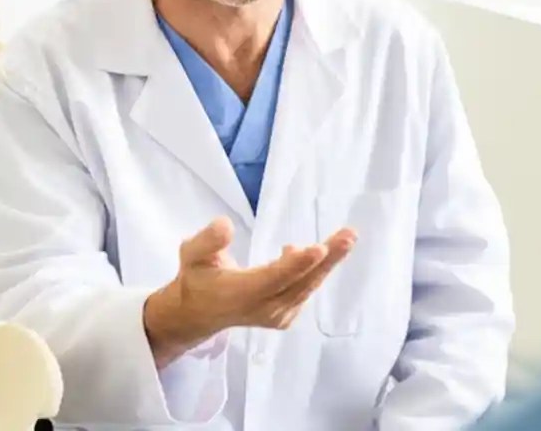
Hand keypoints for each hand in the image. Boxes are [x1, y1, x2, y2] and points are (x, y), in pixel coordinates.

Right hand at [143, 216, 356, 368]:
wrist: (198, 313)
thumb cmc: (197, 277)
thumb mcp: (191, 255)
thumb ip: (207, 241)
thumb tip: (225, 224)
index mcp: (239, 294)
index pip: (273, 279)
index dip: (297, 264)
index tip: (319, 248)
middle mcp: (262, 309)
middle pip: (300, 283)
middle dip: (327, 259)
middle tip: (349, 236)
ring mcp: (276, 316)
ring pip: (307, 287)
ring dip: (329, 262)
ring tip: (347, 236)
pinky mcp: (285, 317)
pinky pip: (305, 291)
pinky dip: (315, 271)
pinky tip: (316, 252)